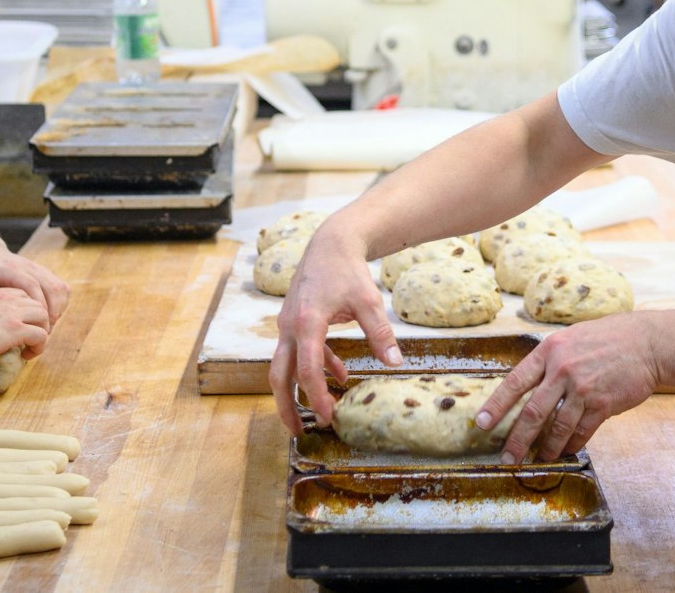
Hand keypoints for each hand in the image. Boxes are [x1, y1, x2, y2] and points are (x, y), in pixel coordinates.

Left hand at [0, 246, 69, 328]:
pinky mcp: (46, 273)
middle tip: (44, 332)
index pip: (31, 285)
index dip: (38, 305)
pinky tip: (51, 316)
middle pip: (51, 286)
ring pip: (60, 288)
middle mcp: (29, 266)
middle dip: (52, 312)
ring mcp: (40, 269)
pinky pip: (62, 288)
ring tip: (47, 326)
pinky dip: (62, 304)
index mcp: (10, 269)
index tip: (36, 325)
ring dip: (59, 309)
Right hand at [0, 285, 53, 360]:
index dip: (27, 312)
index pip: (24, 296)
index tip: (22, 326)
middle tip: (31, 338)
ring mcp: (14, 313)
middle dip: (38, 321)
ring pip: (44, 318)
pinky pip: (41, 336)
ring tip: (31, 347)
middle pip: (38, 305)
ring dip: (41, 333)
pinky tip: (27, 355)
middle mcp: (9, 299)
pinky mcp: (17, 330)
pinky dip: (39, 346)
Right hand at [269, 226, 401, 435]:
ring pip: (283, 366)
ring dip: (296, 391)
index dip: (317, 396)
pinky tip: (340, 375)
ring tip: (312, 414)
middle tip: (298, 431)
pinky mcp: (294, 322)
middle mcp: (290, 326)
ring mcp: (288, 324)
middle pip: (278, 375)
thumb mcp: (369, 300)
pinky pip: (298, 352)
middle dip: (286, 405)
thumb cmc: (348, 270)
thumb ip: (380, 333)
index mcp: (307, 322)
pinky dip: (314, 367)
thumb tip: (395, 363)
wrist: (330, 243)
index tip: (330, 416)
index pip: (307, 369)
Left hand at [478, 313, 659, 462]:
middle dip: (517, 439)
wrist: (647, 343)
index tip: (481, 423)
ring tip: (541, 458)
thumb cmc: (607, 339)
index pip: (514, 382)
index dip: (495, 405)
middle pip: (531, 412)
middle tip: (508, 457)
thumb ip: (549, 361)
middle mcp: (562, 370)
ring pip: (556, 427)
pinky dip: (572, 444)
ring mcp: (582, 388)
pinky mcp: (602, 404)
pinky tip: (566, 450)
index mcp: (549, 351)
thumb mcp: (570, 339)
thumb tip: (528, 386)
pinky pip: (581, 431)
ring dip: (547, 447)